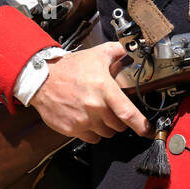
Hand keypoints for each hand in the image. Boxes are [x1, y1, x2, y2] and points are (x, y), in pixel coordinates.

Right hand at [30, 42, 151, 142]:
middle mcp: (95, 107)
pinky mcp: (71, 129)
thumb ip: (117, 52)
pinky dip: (93, 132)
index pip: (128, 113)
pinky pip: (91, 138)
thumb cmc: (68, 68)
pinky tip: (88, 119)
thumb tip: (130, 50)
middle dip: (119, 120)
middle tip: (112, 109)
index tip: (148, 131)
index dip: (142, 125)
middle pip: (119, 126)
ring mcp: (82, 120)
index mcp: (104, 89)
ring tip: (98, 112)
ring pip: (106, 133)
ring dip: (106, 126)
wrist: (41, 79)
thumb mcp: (97, 54)